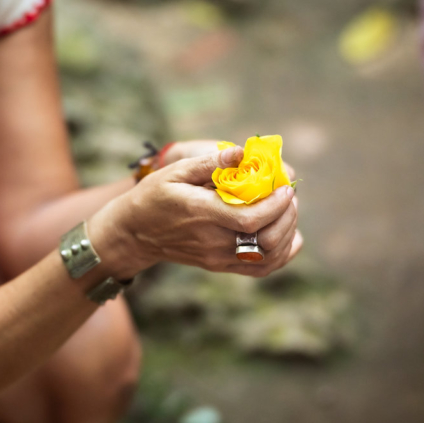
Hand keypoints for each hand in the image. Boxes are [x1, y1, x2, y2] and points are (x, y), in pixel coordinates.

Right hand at [89, 146, 301, 278]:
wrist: (135, 233)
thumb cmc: (154, 197)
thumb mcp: (175, 171)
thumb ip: (210, 162)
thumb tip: (242, 153)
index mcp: (203, 214)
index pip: (250, 218)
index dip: (276, 204)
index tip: (285, 186)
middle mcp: (213, 241)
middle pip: (266, 238)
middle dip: (287, 214)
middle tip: (288, 193)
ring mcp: (218, 258)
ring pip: (269, 256)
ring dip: (287, 232)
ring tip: (287, 209)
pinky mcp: (220, 266)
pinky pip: (260, 269)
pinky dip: (281, 255)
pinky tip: (288, 235)